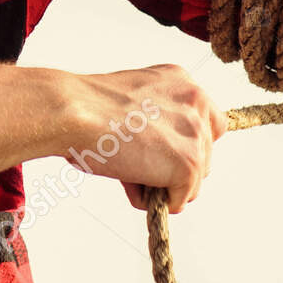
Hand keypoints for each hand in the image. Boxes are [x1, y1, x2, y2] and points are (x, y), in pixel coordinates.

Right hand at [63, 64, 228, 214]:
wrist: (75, 111)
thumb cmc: (87, 106)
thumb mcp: (134, 97)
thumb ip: (159, 116)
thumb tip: (164, 153)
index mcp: (182, 81)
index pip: (207, 123)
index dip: (182, 143)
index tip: (158, 149)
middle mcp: (196, 101)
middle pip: (204, 154)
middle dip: (171, 166)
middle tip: (133, 159)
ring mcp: (196, 133)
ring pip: (193, 180)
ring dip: (162, 183)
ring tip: (127, 167)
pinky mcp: (189, 163)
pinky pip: (179, 199)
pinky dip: (153, 201)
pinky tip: (128, 178)